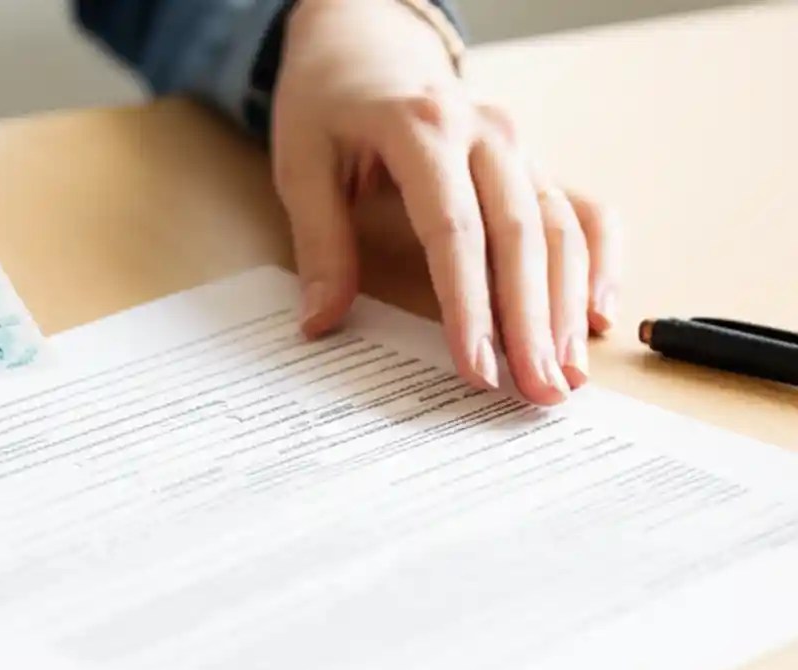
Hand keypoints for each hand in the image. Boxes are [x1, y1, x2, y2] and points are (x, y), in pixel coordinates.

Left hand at [272, 0, 620, 404]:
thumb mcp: (302, 163)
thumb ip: (319, 242)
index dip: (468, 305)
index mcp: (423, 127)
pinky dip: (600, 261)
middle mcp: (487, 131)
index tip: (476, 366)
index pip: (454, 229)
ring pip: (559, 229)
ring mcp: (519, 146)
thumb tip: (320, 322)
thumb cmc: (330, 105)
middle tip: (539, 391)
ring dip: (568, 307)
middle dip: (533, 322)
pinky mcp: (533, 162)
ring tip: (567, 375)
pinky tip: (597, 316)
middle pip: (521, 236)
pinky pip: (583, 210)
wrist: (364, 47)